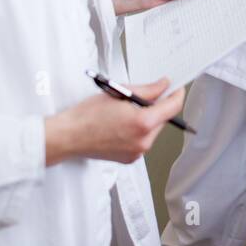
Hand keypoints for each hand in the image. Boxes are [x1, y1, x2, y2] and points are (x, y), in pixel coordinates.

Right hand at [45, 78, 185, 165]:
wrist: (68, 136)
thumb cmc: (87, 115)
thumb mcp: (119, 93)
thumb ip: (147, 90)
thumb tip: (163, 86)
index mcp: (143, 123)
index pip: (172, 107)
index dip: (176, 94)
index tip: (176, 88)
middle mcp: (144, 141)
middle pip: (163, 119)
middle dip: (157, 107)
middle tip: (142, 97)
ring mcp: (138, 152)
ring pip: (153, 130)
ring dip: (147, 119)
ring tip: (126, 112)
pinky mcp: (130, 159)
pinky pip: (143, 141)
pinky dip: (138, 131)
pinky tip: (121, 125)